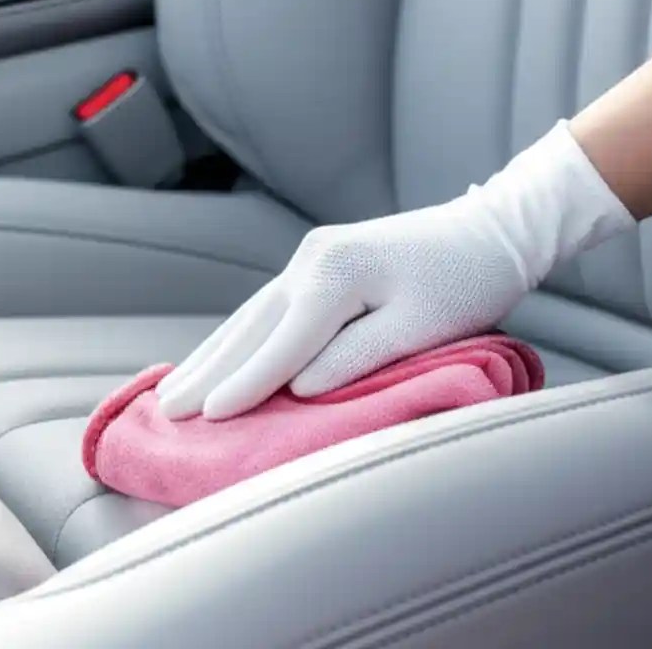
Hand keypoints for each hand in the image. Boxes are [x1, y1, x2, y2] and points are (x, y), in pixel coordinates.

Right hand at [157, 120, 634, 420]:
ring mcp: (309, 259)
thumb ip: (358, 356)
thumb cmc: (465, 283)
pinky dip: (236, 340)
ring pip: (249, 318)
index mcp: (335, 273)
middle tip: (164, 410)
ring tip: (171, 390)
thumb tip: (302, 387)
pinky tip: (215, 359)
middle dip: (207, 372)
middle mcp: (311, 261)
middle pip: (250, 328)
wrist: (488, 232)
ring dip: (211, 356)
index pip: (282, 343)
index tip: (205, 419)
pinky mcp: (316, 266)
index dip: (245, 385)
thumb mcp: (422, 326)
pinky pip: (265, 312)